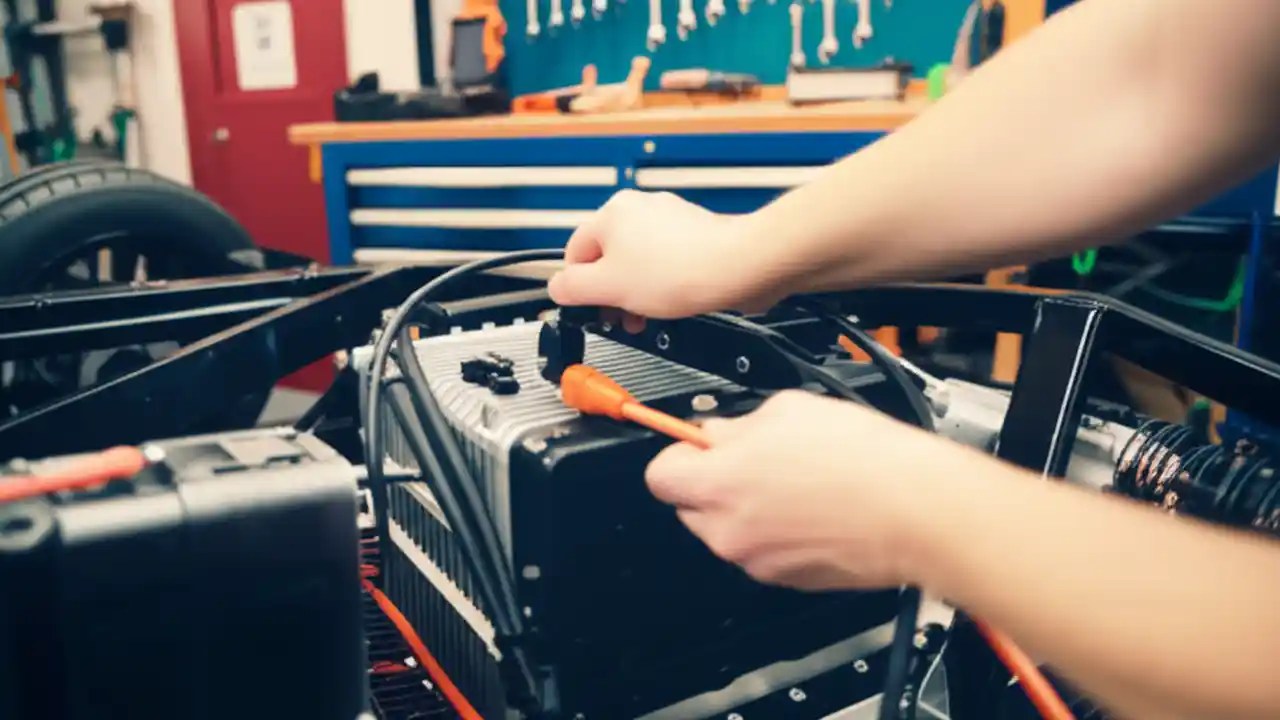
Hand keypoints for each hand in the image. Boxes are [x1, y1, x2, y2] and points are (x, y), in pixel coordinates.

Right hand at [547, 190, 786, 323]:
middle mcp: (639, 209)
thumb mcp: (608, 288)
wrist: (737, 267)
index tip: (587, 310)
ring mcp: (669, 220)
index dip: (577, 288)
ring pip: (636, 261)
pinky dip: (661, 284)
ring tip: (645, 316)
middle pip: (607, 257)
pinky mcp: (694, 235)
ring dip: (635, 292)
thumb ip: (572, 288)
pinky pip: (665, 262)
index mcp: (611, 214)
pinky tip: (671, 302)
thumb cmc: (679, 271)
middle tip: (618, 318)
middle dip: (610, 293)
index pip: (574, 253)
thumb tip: (557, 289)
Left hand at [645, 390, 960, 590]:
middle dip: (714, 482)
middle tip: (756, 458)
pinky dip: (779, 533)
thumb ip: (737, 425)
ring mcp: (758, 562)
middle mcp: (729, 532)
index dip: (680, 455)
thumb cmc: (862, 460)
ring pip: (729, 531)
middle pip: (690, 507)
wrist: (916, 511)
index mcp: (718, 485)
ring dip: (748, 508)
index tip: (697, 446)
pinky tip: (815, 507)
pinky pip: (764, 552)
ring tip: (796, 481)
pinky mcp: (789, 581)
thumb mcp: (788, 410)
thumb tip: (720, 433)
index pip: (658, 476)